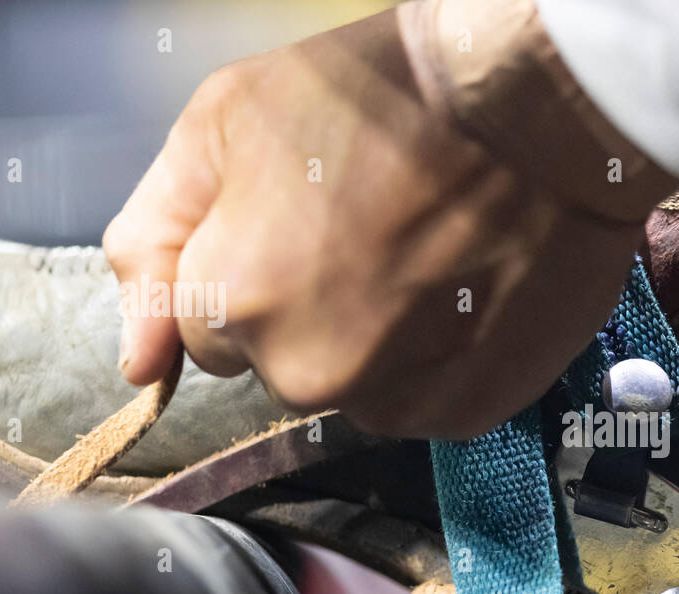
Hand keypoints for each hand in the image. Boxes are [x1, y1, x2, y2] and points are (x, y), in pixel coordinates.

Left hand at [104, 0, 675, 438]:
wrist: (540, 110)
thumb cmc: (381, 96)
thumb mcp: (225, 124)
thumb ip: (153, 243)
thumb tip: (138, 368)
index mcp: (239, 304)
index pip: (205, 337)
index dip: (247, 275)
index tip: (300, 226)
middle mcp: (313, 375)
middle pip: (281, 370)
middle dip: (307, 317)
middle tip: (370, 235)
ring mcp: (401, 401)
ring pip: (356, 394)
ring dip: (375, 347)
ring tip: (427, 263)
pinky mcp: (472, 412)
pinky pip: (426, 404)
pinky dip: (438, 364)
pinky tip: (465, 297)